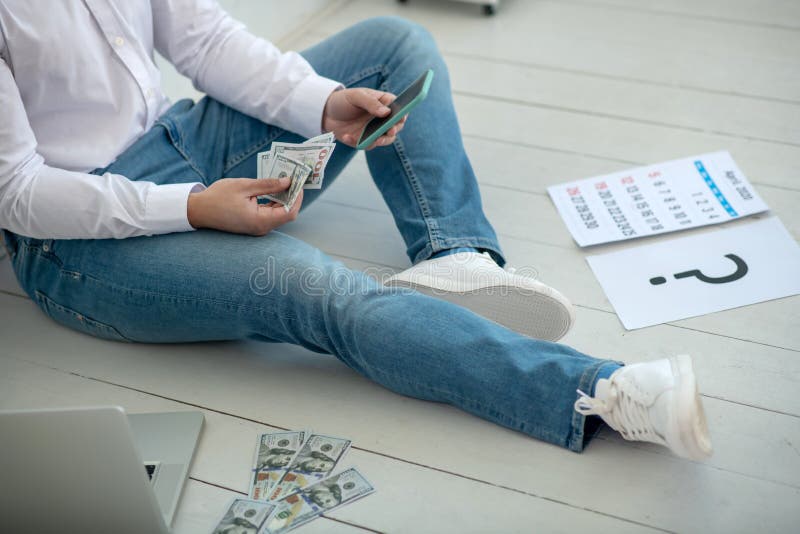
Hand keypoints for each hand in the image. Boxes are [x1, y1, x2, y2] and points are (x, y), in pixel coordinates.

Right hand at [187, 178, 302, 235]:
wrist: (198, 211)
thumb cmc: (218, 198)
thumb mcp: (244, 186)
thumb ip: (268, 185)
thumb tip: (288, 181)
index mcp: (260, 221)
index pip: (289, 212)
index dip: (297, 197)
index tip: (299, 181)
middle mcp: (261, 228)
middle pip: (286, 213)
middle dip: (292, 196)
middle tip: (294, 178)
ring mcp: (257, 227)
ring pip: (278, 213)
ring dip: (283, 198)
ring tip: (285, 180)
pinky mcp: (253, 224)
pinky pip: (269, 213)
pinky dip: (274, 202)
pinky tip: (275, 188)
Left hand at [321, 88, 406, 148]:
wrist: (325, 113)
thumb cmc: (343, 100)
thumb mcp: (355, 96)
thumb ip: (370, 103)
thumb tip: (386, 112)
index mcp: (383, 103)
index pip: (398, 108)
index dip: (402, 113)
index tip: (400, 117)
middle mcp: (382, 118)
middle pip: (396, 126)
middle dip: (394, 129)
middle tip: (390, 131)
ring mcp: (374, 130)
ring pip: (386, 139)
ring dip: (382, 140)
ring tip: (376, 140)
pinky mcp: (365, 140)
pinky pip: (367, 145)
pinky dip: (359, 143)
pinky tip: (347, 136)